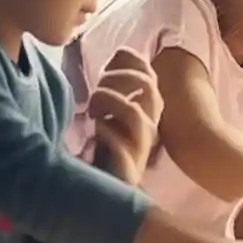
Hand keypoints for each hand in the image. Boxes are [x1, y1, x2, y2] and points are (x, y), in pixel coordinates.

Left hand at [89, 47, 162, 184]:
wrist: (108, 187)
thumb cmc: (107, 146)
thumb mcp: (111, 110)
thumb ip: (115, 86)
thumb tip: (118, 54)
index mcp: (147, 108)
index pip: (148, 73)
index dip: (127, 61)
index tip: (106, 67)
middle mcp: (150, 124)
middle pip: (147, 85)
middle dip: (115, 79)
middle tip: (95, 92)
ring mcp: (142, 146)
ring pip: (134, 112)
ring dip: (109, 102)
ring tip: (92, 110)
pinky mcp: (130, 167)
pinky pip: (120, 143)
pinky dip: (105, 131)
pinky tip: (95, 130)